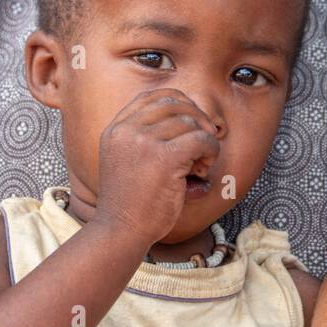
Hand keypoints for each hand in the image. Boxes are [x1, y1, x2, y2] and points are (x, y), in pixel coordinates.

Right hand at [97, 88, 220, 244]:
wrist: (121, 231)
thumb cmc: (130, 202)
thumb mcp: (124, 159)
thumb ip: (143, 137)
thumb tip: (187, 115)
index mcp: (116, 129)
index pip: (152, 96)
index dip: (179, 101)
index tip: (192, 119)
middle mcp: (127, 130)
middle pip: (174, 104)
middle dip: (197, 117)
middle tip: (205, 140)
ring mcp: (144, 142)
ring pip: (190, 122)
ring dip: (203, 139)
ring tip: (200, 164)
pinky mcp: (163, 157)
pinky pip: (201, 139)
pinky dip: (211, 150)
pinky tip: (204, 168)